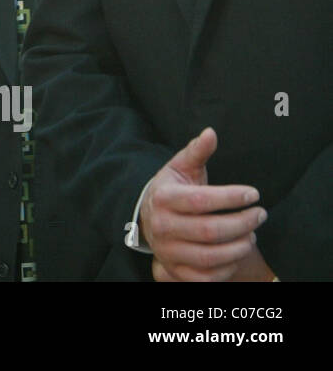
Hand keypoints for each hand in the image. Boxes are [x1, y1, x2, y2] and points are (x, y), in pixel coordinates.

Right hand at [140, 128, 266, 281]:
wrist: (148, 219)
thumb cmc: (172, 190)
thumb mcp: (180, 168)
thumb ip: (197, 151)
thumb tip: (211, 132)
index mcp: (162, 198)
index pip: (201, 200)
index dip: (231, 198)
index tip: (254, 193)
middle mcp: (161, 226)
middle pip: (210, 231)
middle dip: (242, 222)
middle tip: (260, 214)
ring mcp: (167, 251)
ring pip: (210, 257)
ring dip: (239, 246)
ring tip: (252, 233)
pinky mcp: (174, 270)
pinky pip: (206, 276)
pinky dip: (227, 267)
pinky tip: (237, 251)